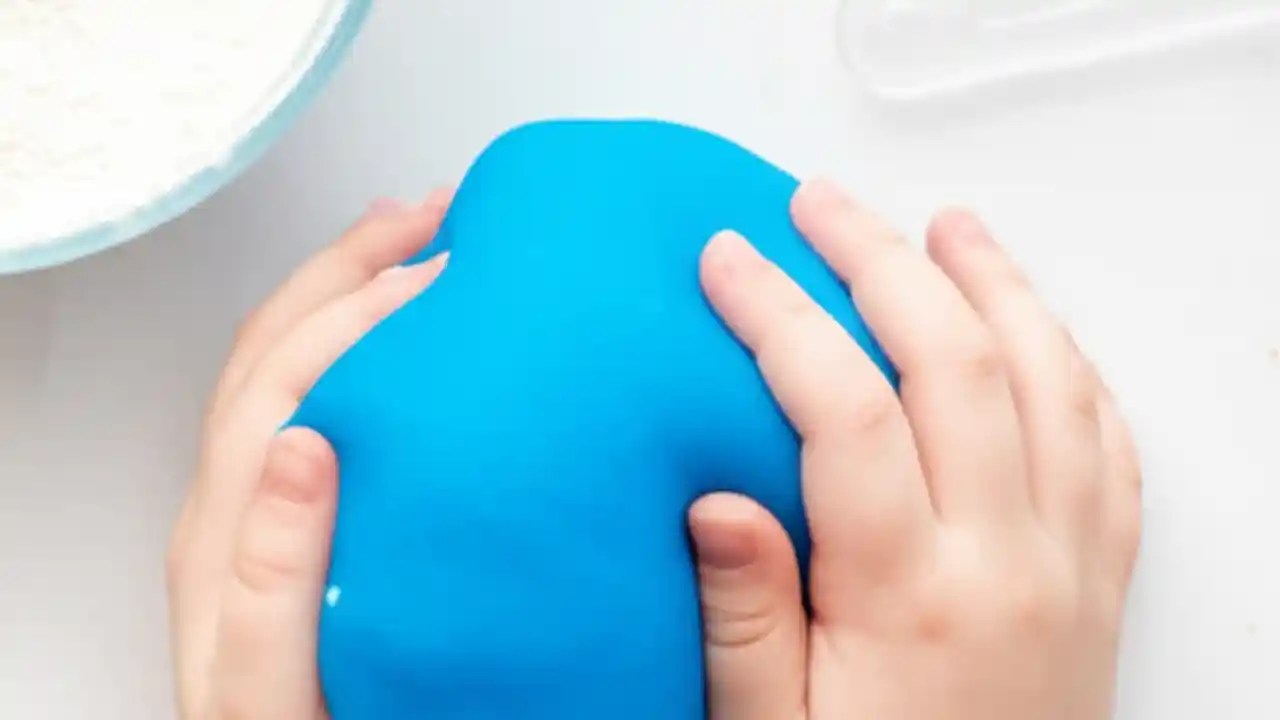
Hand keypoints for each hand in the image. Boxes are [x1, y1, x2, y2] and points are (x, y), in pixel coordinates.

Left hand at [166, 192, 451, 718]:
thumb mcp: (272, 688)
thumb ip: (272, 580)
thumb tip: (303, 453)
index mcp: (227, 539)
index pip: (280, 384)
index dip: (353, 309)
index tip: (438, 267)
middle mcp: (229, 510)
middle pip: (275, 349)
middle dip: (352, 263)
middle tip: (438, 211)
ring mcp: (251, 508)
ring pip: (282, 362)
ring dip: (343, 283)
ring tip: (414, 234)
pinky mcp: (278, 521)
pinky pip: (299, 398)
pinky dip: (345, 335)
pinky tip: (399, 326)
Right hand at [692, 181, 1141, 719]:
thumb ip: (743, 621)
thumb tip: (716, 502)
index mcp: (910, 598)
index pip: (845, 412)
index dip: (781, 316)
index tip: (728, 259)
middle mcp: (1007, 563)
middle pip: (957, 362)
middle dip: (880, 262)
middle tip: (819, 207)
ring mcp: (1069, 565)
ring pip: (1053, 383)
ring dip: (999, 287)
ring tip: (949, 228)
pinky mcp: (1102, 582)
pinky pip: (1112, 449)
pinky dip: (1078, 371)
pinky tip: (1043, 334)